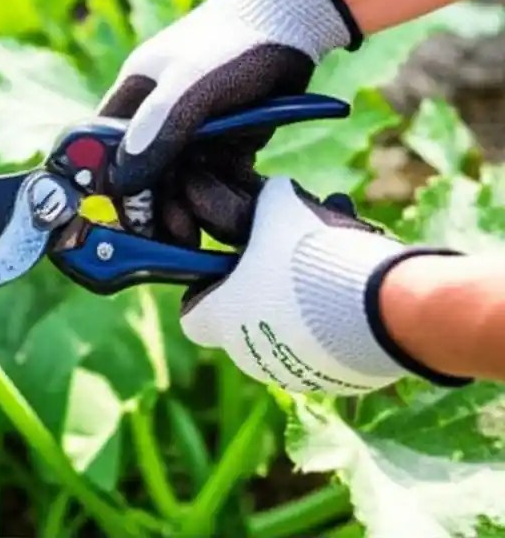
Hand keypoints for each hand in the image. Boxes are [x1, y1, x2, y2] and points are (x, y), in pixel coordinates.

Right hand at [99, 0, 360, 246]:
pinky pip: (217, 179)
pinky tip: (236, 208)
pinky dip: (225, 195)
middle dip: (158, 208)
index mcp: (134, 98)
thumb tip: (123, 180)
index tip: (122, 218)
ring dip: (194, 207)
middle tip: (174, 237)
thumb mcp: (191, 85)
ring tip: (204, 230)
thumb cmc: (234, 44)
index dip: (110, 187)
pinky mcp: (228, 142)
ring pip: (183, 183)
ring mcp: (194, 131)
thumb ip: (158, 130)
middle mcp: (159, 118)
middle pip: (146, 176)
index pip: (104, 151)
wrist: (297, 23)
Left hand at [180, 176, 467, 394]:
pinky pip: (321, 351)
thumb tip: (272, 193)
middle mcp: (246, 355)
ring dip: (299, 307)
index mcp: (220, 319)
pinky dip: (331, 328)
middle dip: (263, 290)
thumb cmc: (314, 256)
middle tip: (292, 260)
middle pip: (242, 319)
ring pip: (284, 334)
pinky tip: (355, 298)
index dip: (210, 284)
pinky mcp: (329, 382)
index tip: (236, 263)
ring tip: (331, 273)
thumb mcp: (283, 209)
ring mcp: (288, 373)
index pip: (193, 311)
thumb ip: (266, 203)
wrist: (382, 308)